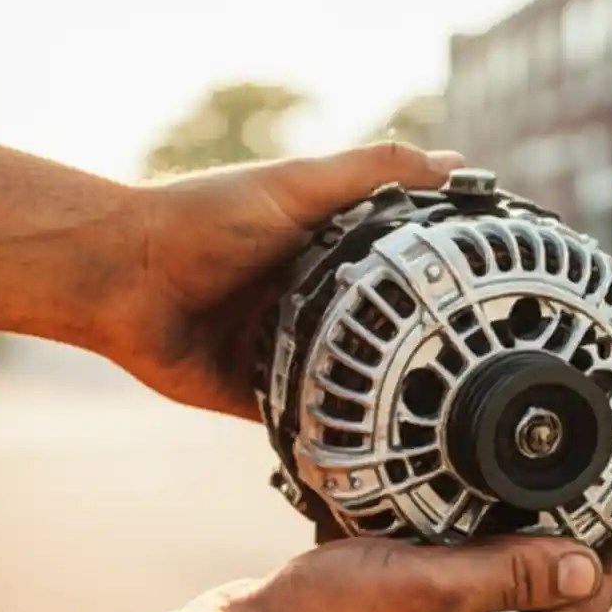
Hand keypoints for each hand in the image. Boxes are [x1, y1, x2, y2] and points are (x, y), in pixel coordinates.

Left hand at [117, 142, 464, 419]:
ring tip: (436, 416)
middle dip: (416, 349)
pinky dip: (327, 434)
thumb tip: (453, 162)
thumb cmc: (203, 219)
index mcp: (325, 251)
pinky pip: (302, 420)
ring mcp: (283, 350)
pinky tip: (370, 449)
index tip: (492, 298)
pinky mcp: (254, 393)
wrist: (119, 277)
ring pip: (345, 380)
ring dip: (377, 396)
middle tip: (475, 369)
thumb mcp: (296, 184)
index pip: (398, 268)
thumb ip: (370, 172)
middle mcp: (309, 301)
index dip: (440, 281)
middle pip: (378, 330)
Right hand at [157, 530, 611, 611]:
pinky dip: (441, 541)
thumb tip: (586, 569)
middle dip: (566, 557)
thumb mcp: (430, 592)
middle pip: (532, 602)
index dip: (608, 575)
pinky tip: (433, 507)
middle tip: (588, 509)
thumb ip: (509, 575)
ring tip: (523, 499)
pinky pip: (430, 575)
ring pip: (481, 586)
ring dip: (504, 544)